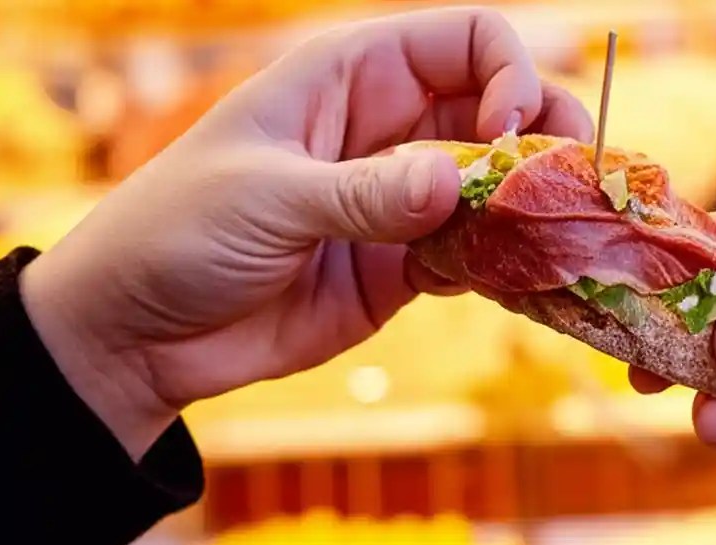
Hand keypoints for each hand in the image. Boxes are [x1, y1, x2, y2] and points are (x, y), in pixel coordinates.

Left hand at [20, 8, 592, 458]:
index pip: (467, 42)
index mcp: (352, 77)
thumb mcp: (266, 198)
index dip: (508, 76)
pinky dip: (507, 267)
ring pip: (499, 190)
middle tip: (576, 186)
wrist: (139, 331)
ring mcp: (402, 202)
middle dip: (546, 141)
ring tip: (567, 241)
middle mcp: (390, 130)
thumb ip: (364, 193)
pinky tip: (526, 282)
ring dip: (536, 211)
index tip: (508, 135)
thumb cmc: (177, 231)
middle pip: (502, 113)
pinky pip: (477, 256)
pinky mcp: (405, 269)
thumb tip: (456, 184)